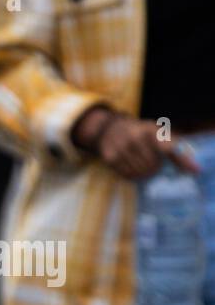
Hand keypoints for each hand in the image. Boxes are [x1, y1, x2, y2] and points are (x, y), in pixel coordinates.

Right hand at [73, 106, 201, 178]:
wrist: (110, 129)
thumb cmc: (140, 133)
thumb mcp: (157, 134)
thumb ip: (175, 151)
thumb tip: (194, 169)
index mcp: (150, 129)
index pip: (168, 148)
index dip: (181, 160)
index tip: (194, 169)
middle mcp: (135, 137)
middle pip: (152, 165)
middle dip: (154, 167)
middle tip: (151, 163)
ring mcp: (121, 148)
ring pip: (140, 172)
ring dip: (143, 173)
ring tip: (141, 165)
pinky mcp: (110, 158)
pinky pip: (127, 175)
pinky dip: (132, 175)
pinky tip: (132, 167)